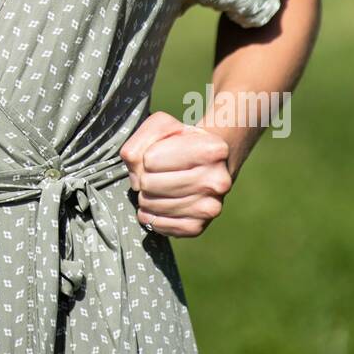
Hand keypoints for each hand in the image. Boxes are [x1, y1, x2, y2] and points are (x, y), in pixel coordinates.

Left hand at [119, 111, 232, 238]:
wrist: (210, 165)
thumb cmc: (182, 142)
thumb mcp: (162, 126)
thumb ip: (139, 143)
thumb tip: (136, 181)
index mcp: (212, 150)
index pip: (150, 159)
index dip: (148, 156)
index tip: (162, 153)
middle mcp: (217, 181)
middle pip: (148, 183)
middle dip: (145, 176)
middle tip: (158, 173)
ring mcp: (209, 208)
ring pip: (150, 205)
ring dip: (146, 195)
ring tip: (160, 187)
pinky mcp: (198, 228)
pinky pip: (156, 225)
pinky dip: (151, 214)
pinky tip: (161, 203)